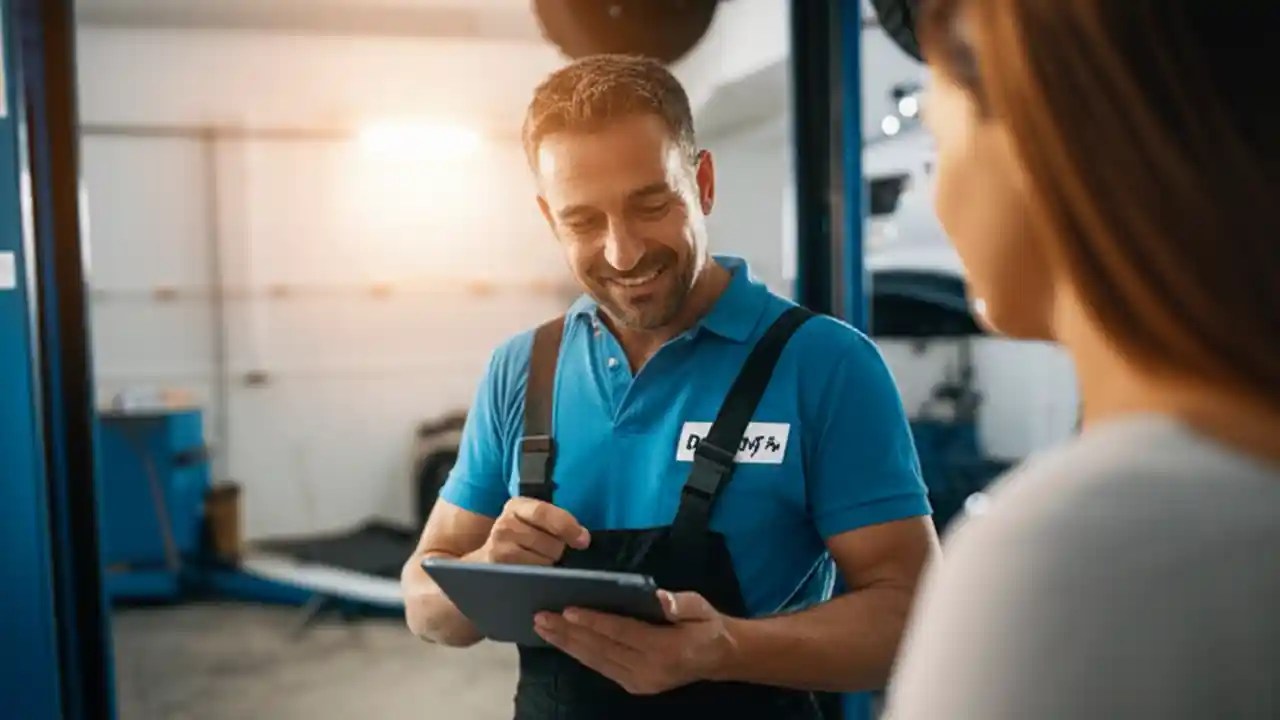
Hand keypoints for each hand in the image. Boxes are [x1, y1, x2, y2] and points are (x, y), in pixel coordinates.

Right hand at [477, 497, 589, 564]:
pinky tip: (534, 573)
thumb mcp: (531, 520)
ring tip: (539, 561)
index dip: (567, 526)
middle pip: (548, 542)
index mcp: (516, 505)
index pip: (543, 512)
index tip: (583, 540)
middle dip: (558, 550)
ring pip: (543, 562)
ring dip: (548, 564)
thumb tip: (583, 537)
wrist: (485, 560)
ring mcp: (498, 548)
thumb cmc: (519, 538)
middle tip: (553, 552)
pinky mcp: (498, 569)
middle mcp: (504, 524)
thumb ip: (555, 520)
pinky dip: (540, 577)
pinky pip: (532, 575)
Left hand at [534, 590, 735, 695]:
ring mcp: (639, 681)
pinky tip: (563, 642)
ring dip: (567, 645)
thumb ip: (681, 604)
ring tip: (543, 628)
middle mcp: (648, 670)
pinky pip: (601, 668)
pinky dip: (580, 654)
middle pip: (601, 649)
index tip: (568, 610)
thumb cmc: (707, 626)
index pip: (621, 632)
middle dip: (568, 632)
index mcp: (665, 649)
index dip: (594, 621)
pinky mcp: (634, 685)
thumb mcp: (701, 608)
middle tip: (541, 617)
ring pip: (596, 661)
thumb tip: (660, 598)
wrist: (718, 658)